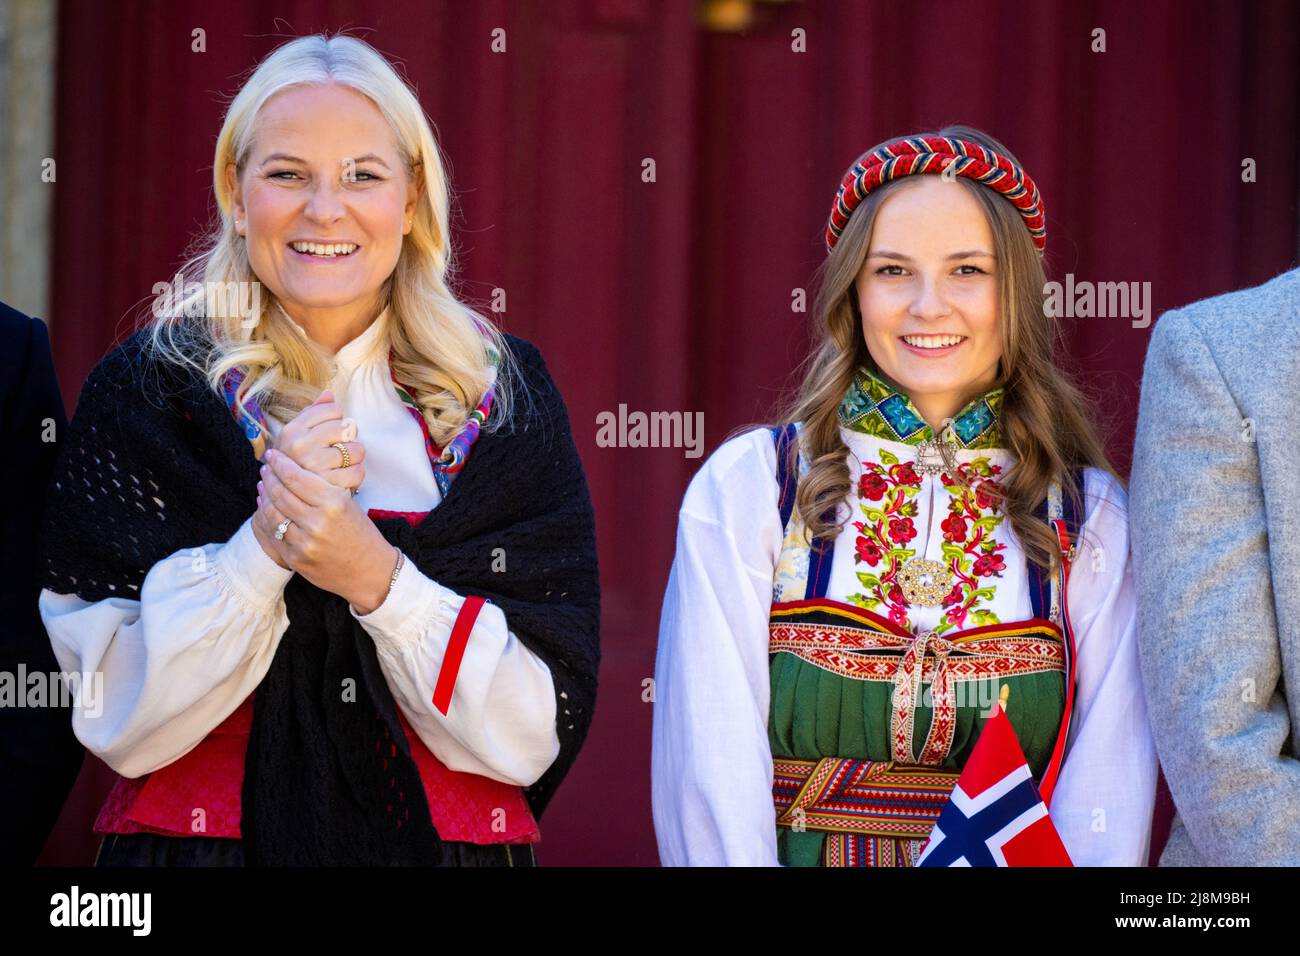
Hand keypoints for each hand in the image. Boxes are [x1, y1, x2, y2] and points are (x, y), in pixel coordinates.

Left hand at [257, 448, 398, 612]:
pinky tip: (266, 509)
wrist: (370, 571)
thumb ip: (320, 490)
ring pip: (271, 514)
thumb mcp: (348, 505)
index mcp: (334, 503)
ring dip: (264, 497)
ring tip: (263, 486)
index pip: (296, 477)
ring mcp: (304, 543)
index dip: (280, 463)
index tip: (272, 454)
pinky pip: (273, 535)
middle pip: (280, 493)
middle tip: (265, 468)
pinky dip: (266, 519)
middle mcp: (317, 522)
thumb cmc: (361, 533)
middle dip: (269, 477)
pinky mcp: (296, 559)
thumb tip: (291, 472)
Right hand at [271, 388, 366, 493]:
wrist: (284, 498)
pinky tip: (346, 476)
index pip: (332, 410)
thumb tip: (329, 394)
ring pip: (357, 450)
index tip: (332, 432)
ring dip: (355, 457)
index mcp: (292, 430)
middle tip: (340, 448)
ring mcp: (313, 466)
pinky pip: (358, 472)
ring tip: (343, 463)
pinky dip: (357, 475)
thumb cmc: (296, 461)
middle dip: (349, 437)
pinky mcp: (328, 485)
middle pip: (347, 428)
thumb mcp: (297, 436)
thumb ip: (313, 413)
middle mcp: (300, 446)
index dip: (338, 420)